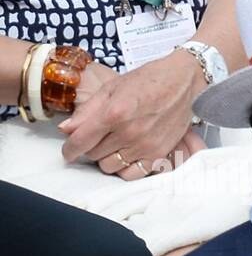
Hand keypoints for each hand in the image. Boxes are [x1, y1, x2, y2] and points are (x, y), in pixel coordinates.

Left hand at [59, 49, 208, 180]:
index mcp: (113, 113)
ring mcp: (145, 145)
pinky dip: (125, 169)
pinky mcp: (159, 153)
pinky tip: (125, 157)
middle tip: (97, 139)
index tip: (69, 151)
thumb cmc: (147, 81)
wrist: (182, 83)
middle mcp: (129, 133)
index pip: (81, 141)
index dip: (70, 149)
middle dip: (91, 148)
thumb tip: (66, 130)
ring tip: (112, 147)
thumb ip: (87, 111)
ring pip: (111, 167)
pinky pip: (134, 174)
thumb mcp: (111, 88)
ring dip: (107, 159)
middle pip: (95, 155)